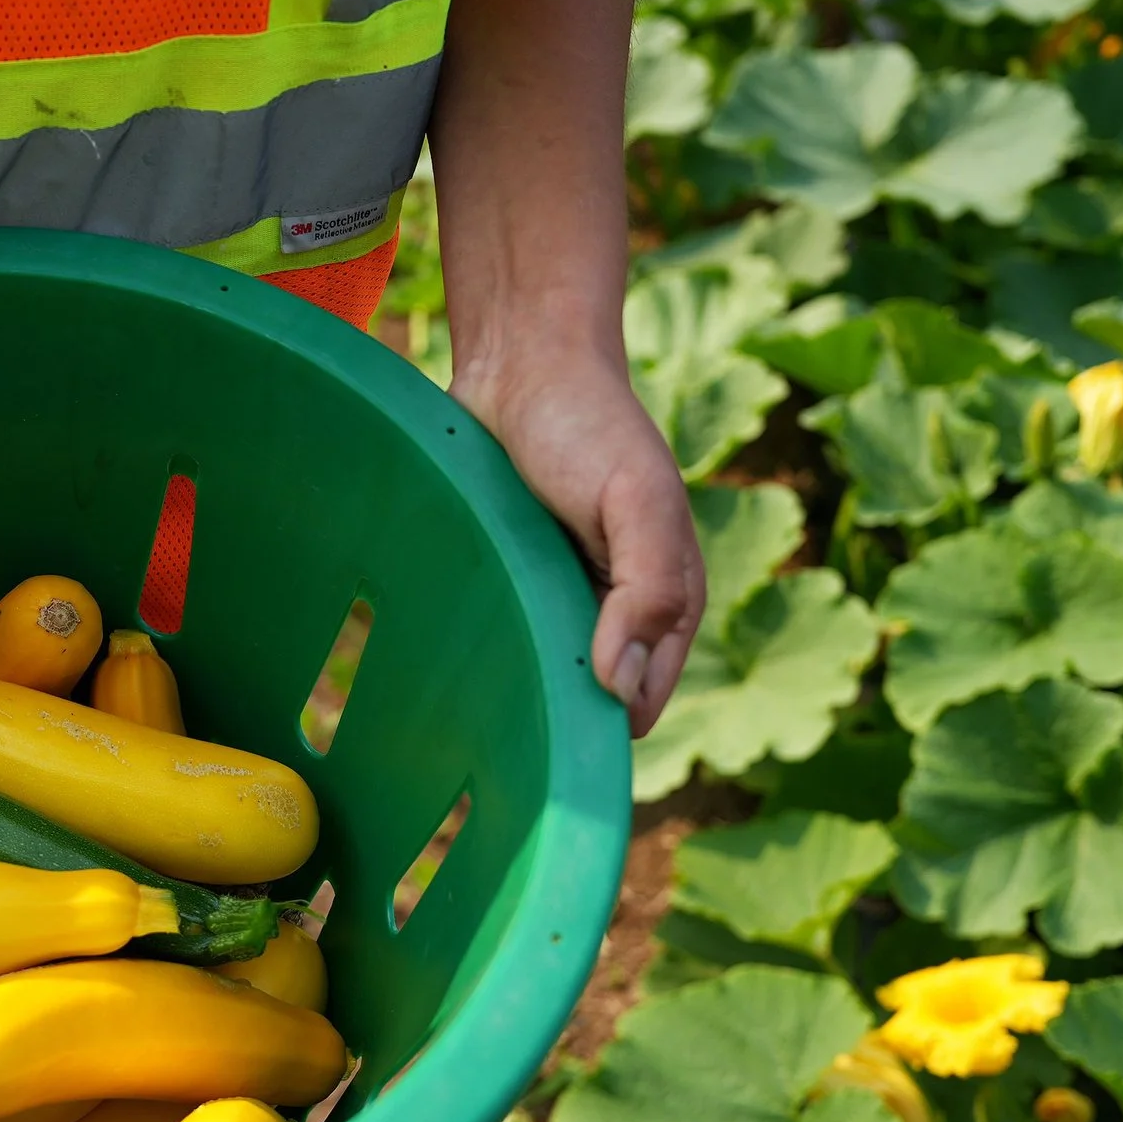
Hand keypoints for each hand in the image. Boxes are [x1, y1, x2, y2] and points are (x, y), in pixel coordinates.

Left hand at [454, 345, 703, 737]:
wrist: (523, 365)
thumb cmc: (589, 424)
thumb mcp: (635, 499)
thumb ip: (647, 586)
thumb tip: (623, 685)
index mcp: (669, 597)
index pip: (643, 698)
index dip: (605, 730)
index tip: (553, 756)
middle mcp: (618, 606)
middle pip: (588, 696)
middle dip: (555, 716)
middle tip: (499, 732)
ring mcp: (562, 594)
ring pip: (543, 670)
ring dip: (516, 685)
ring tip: (470, 702)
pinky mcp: (515, 577)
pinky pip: (505, 630)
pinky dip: (487, 647)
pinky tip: (454, 660)